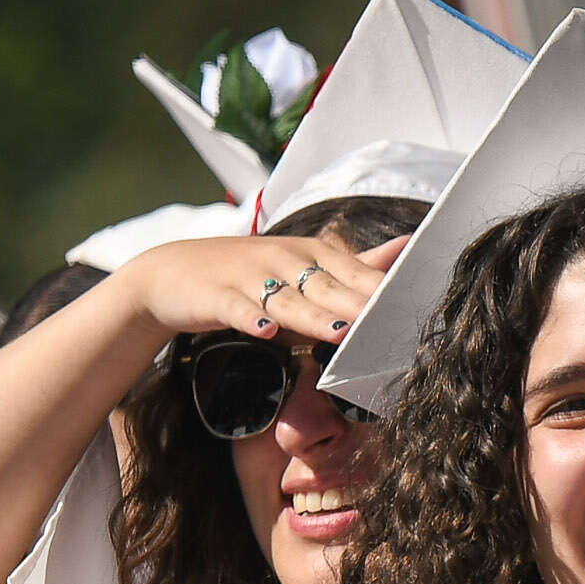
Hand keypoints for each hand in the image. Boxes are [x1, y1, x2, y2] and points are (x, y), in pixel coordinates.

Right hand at [117, 233, 405, 345]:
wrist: (172, 274)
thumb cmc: (249, 276)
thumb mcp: (304, 267)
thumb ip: (355, 268)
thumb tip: (407, 250)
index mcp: (311, 254)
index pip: (354, 274)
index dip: (381, 295)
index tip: (412, 314)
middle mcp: (283, 260)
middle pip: (327, 287)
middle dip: (357, 307)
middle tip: (387, 329)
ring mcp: (249, 277)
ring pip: (286, 299)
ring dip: (312, 316)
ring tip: (338, 333)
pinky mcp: (217, 296)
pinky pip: (237, 309)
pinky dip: (251, 319)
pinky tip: (264, 331)